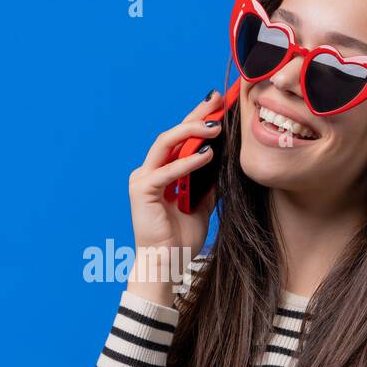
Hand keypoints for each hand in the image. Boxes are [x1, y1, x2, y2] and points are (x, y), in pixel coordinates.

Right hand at [125, 93, 222, 305]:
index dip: (198, 120)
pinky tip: (207, 155)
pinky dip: (186, 162)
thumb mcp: (202, 206)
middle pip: (172, 135)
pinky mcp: (142, 192)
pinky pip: (166, 172)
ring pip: (165, 144)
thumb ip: (208, 184)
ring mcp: (142, 180)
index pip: (180, 140)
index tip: (219, 105)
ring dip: (191, 132)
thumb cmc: (180, 240)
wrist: (166, 265)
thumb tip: (224, 161)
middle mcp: (148, 172)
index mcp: (161, 173)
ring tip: (216, 127)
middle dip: (195, 116)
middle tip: (216, 101)